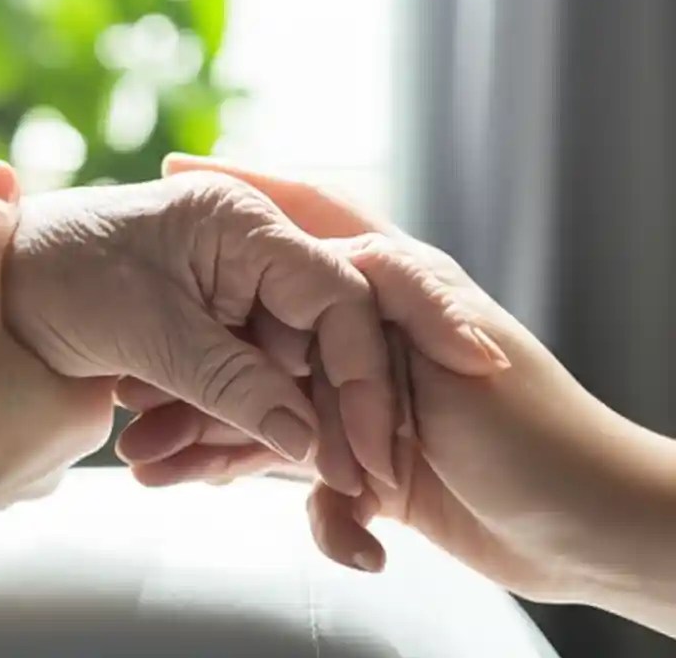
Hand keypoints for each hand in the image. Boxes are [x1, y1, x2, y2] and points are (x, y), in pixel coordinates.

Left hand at [8, 171, 505, 495]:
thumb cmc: (52, 275)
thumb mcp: (148, 334)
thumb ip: (235, 385)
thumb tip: (310, 443)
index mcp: (244, 224)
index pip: (339, 300)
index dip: (362, 378)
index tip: (364, 452)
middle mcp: (245, 252)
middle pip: (312, 346)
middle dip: (289, 415)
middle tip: (290, 480)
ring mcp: (222, 292)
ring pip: (268, 377)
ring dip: (225, 427)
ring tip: (157, 451)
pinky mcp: (197, 329)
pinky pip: (227, 385)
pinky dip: (196, 423)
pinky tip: (152, 446)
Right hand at [119, 156, 675, 610]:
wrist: (576, 529)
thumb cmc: (531, 430)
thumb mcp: (452, 341)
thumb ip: (389, 292)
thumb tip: (322, 269)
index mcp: (390, 285)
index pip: (305, 216)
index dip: (244, 184)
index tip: (177, 172)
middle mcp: (365, 331)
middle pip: (256, 329)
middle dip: (191, 361)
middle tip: (126, 380)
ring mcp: (357, 396)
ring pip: (258, 401)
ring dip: (201, 430)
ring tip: (142, 452)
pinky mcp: (356, 457)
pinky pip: (283, 460)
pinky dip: (243, 476)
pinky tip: (192, 482)